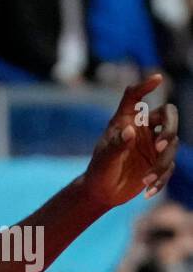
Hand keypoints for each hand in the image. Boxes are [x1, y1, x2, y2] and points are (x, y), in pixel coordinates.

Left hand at [81, 74, 179, 208]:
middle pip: (168, 115)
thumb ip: (117, 145)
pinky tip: (148, 191)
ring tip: (145, 180)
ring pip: (172, 144)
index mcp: (126, 121)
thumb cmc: (99, 171)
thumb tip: (130, 131)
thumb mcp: (104, 160)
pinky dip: (162, 179)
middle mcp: (143, 129)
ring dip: (162, 163)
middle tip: (161, 144)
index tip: (157, 78)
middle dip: (170, 127)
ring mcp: (153, 144)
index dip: (145, 86)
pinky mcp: (159, 161)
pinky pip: (170, 166)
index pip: (134, 98)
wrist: (101, 193)